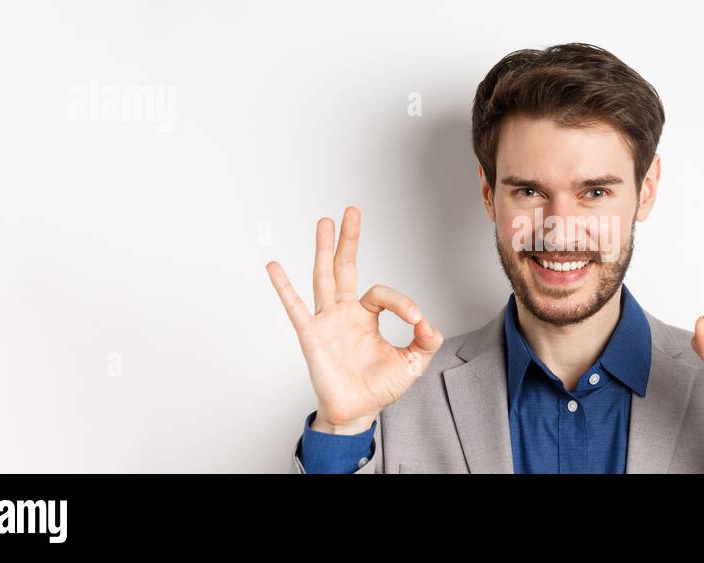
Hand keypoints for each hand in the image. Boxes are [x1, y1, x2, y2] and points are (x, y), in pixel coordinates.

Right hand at [266, 207, 442, 434]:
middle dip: (349, 240)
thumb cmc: (378, 387)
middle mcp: (344, 313)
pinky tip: (274, 267)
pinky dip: (284, 287)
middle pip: (345, 268)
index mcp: (366, 316)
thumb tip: (428, 323)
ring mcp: (326, 321)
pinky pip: (296, 308)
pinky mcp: (311, 336)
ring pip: (324, 278)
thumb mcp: (413, 362)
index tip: (417, 321)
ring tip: (325, 223)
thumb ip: (426, 341)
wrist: (357, 412)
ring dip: (324, 250)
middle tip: (352, 211)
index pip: (383, 295)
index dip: (403, 303)